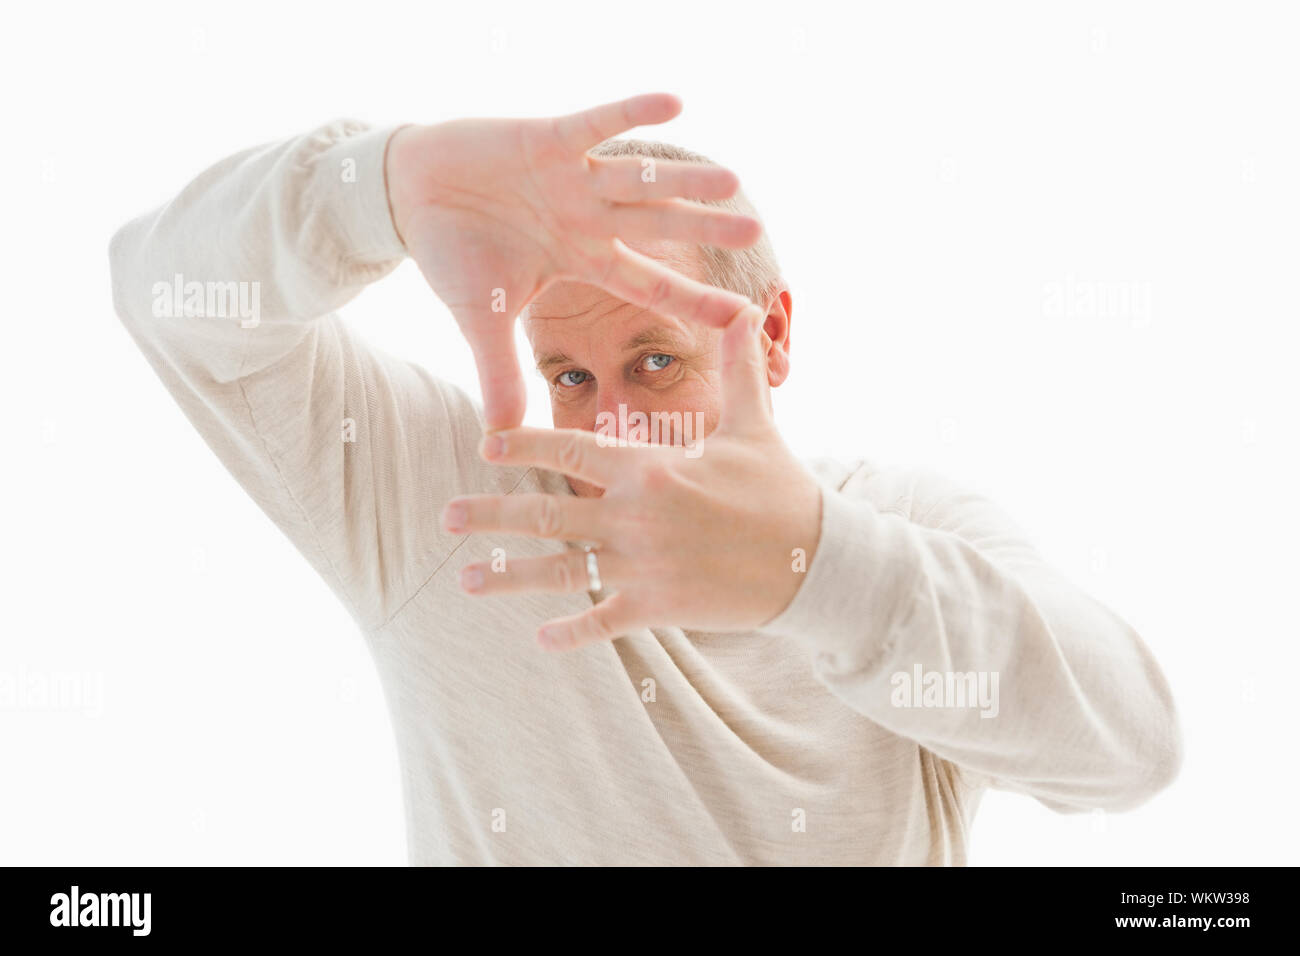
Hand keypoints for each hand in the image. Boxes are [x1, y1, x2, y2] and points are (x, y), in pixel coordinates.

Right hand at [385, 93, 762, 430]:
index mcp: (582, 257)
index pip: (650, 283)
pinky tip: (674, 102)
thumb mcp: (479, 321)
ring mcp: (572, 177)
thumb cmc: (451, 252)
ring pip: (637, 179)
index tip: (741, 315)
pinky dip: (629, 113)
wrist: (408, 196)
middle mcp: (588, 216)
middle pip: (658, 227)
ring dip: (682, 181)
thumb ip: (498, 373)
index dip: (694, 300)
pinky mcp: (545, 139)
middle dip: (702, 230)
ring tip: (730, 181)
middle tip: (753, 232)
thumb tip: (501, 434)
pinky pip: (594, 124)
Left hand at [441, 304, 823, 650]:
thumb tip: (745, 309)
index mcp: (649, 468)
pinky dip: (571, 632)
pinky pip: (602, 621)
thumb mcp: (756, 425)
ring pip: (561, 572)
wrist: (816, 559)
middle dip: (491, 515)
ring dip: (508, 578)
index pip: (571, 452)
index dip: (524, 447)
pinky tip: (540, 637)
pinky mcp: (658, 608)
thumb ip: (738, 369)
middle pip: (547, 514)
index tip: (485, 444)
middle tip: (446, 517)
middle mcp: (634, 517)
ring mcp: (642, 566)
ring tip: (465, 581)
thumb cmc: (781, 488)